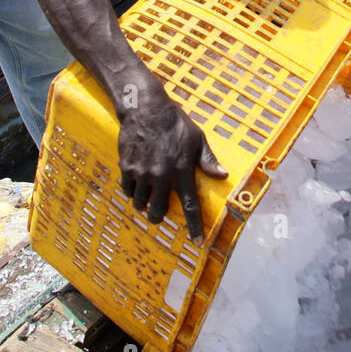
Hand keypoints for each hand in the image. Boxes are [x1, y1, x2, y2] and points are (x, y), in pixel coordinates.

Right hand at [117, 89, 227, 241]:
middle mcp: (162, 175)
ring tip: (146, 198)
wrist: (145, 108)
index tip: (197, 243)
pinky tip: (136, 185)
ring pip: (141, 203)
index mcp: (182, 170)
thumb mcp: (197, 139)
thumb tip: (223, 176)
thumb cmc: (175, 123)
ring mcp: (142, 173)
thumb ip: (207, 160)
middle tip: (158, 215)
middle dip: (158, 217)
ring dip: (144, 205)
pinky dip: (132, 192)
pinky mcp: (127, 168)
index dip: (194, 227)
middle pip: (158, 211)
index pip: (190, 206)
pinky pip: (127, 190)